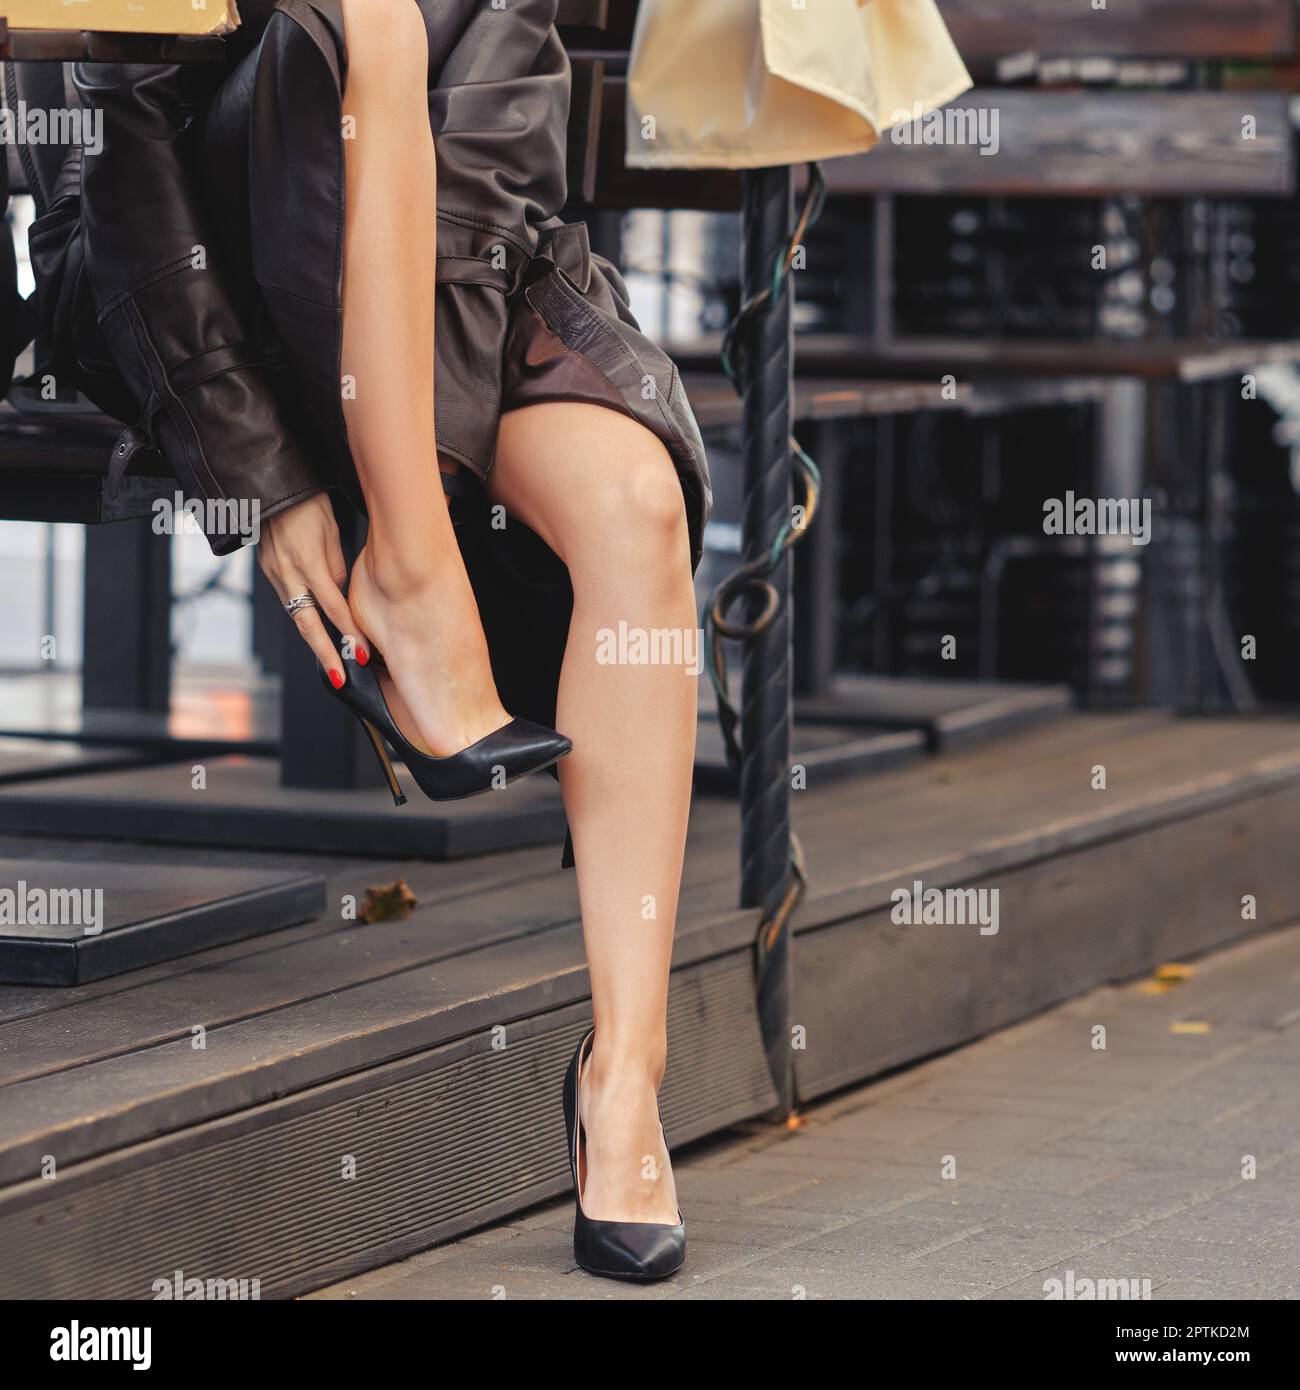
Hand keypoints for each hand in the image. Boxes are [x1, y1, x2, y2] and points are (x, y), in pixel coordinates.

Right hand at [257, 492, 369, 684]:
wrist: (270, 487)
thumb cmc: (307, 504)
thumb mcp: (331, 532)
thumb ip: (335, 567)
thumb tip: (340, 595)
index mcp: (309, 562)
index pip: (334, 608)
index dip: (349, 634)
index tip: (363, 653)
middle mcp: (289, 573)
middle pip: (309, 625)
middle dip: (327, 655)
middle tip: (341, 678)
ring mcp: (274, 574)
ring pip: (296, 617)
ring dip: (314, 643)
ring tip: (331, 664)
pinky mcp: (267, 572)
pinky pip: (288, 601)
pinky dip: (302, 619)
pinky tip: (315, 633)